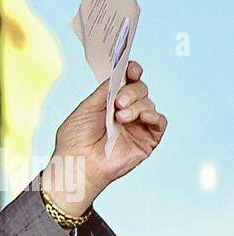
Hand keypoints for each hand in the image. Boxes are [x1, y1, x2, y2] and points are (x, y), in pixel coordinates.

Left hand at [44, 60, 166, 214]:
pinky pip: (160, 122)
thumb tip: (119, 76)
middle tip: (118, 102)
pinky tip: (143, 117)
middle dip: (132, 91)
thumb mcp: (85, 109)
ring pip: (148, 103)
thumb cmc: (74, 141)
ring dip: (136, 106)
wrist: (76, 165)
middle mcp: (126, 111)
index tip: (131, 69)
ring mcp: (138, 125)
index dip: (133, 72)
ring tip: (121, 117)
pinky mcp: (147, 140)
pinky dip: (154, 116)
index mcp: (111, 102)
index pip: (128, 81)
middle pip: (141, 89)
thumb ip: (103, 92)